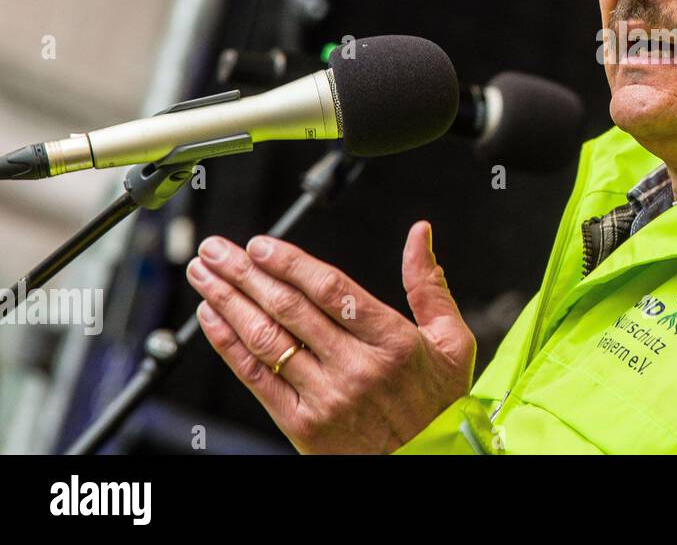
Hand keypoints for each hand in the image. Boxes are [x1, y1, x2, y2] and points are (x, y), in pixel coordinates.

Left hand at [185, 220, 474, 453]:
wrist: (428, 461)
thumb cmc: (439, 401)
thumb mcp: (452, 341)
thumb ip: (429, 285)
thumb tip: (418, 234)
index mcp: (391, 341)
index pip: (330, 290)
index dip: (290, 263)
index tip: (260, 244)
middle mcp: (356, 367)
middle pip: (289, 309)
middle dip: (245, 273)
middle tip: (217, 249)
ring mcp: (325, 396)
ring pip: (266, 339)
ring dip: (229, 301)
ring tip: (205, 274)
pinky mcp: (302, 423)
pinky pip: (256, 377)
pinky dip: (228, 344)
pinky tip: (213, 318)